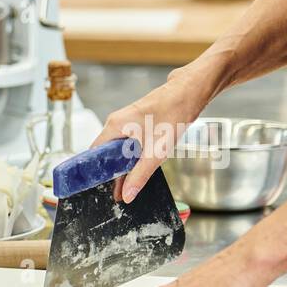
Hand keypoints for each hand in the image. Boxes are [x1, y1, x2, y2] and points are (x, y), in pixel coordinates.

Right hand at [92, 65, 212, 202]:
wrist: (192, 91)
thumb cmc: (174, 113)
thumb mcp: (156, 151)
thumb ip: (140, 175)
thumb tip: (127, 195)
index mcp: (114, 126)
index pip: (93, 153)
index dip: (96, 172)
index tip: (100, 188)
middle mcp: (117, 122)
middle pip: (106, 152)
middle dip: (112, 172)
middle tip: (117, 192)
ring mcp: (128, 121)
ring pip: (119, 148)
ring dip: (123, 164)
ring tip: (128, 183)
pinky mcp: (139, 121)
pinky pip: (129, 142)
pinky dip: (133, 155)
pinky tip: (140, 166)